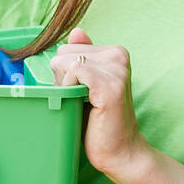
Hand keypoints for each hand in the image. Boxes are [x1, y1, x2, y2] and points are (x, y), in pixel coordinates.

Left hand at [49, 27, 149, 179]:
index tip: (82, 93)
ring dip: (66, 87)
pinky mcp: (110, 85)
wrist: (120, 152)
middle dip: (63, 79)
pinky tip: (84, 105)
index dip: (64, 74)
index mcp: (114, 52)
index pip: (67, 48)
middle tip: (83, 101)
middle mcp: (118, 55)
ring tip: (85, 105)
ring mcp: (116, 69)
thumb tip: (77, 30)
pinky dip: (69, 89)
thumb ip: (81, 58)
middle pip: (63, 53)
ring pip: (64, 62)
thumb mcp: (85, 85)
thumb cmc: (99, 122)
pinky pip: (73, 72)